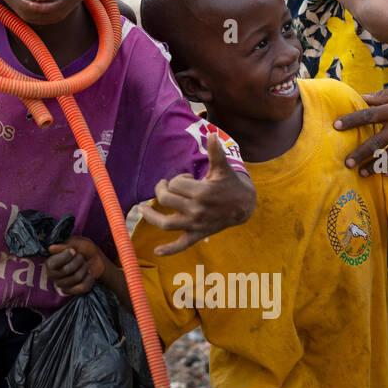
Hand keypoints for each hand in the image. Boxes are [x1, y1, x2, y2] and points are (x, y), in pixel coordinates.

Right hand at [45, 236, 106, 295]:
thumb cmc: (84, 249)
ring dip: (84, 268)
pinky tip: (89, 274)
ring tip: (85, 265)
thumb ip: (65, 245)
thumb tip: (50, 249)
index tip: (73, 251)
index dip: (65, 257)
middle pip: (65, 270)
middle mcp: (53, 275)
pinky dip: (89, 278)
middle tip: (81, 257)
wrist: (96, 259)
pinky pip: (83, 287)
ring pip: (76, 277)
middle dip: (78, 261)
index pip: (52, 264)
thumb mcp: (76, 242)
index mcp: (50, 262)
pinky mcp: (72, 291)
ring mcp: (62, 284)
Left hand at [139, 133, 254, 254]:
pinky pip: (181, 245)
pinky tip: (156, 252)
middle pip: (166, 200)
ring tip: (142, 209)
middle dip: (162, 190)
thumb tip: (211, 134)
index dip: (176, 179)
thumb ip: (215, 152)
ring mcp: (196, 224)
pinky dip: (169, 250)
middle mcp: (197, 210)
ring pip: (166, 224)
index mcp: (202, 192)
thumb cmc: (230, 183)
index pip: (175, 184)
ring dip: (151, 217)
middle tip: (164, 187)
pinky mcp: (198, 234)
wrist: (245, 206)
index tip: (184, 178)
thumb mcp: (223, 168)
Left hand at [334, 78, 387, 176]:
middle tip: (346, 163)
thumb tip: (360, 98)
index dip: (351, 120)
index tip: (336, 126)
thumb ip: (381, 97)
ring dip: (376, 166)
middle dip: (361, 153)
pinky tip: (386, 173)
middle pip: (378, 142)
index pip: (368, 115)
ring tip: (362, 173)